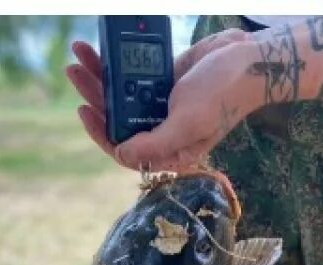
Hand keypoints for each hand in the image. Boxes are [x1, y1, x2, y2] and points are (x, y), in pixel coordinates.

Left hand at [66, 32, 261, 171]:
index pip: (124, 149)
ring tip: (80, 55)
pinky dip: (118, 65)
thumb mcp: (188, 122)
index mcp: (168, 150)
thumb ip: (155, 143)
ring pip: (120, 96)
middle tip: (74, 71)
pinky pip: (132, 77)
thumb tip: (122, 154)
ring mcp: (160, 106)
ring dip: (99, 77)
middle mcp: (161, 131)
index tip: (85, 111)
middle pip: (116, 119)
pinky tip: (103, 51)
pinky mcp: (162, 83)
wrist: (249, 58)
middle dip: (93, 95)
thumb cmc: (224, 93)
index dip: (100, 133)